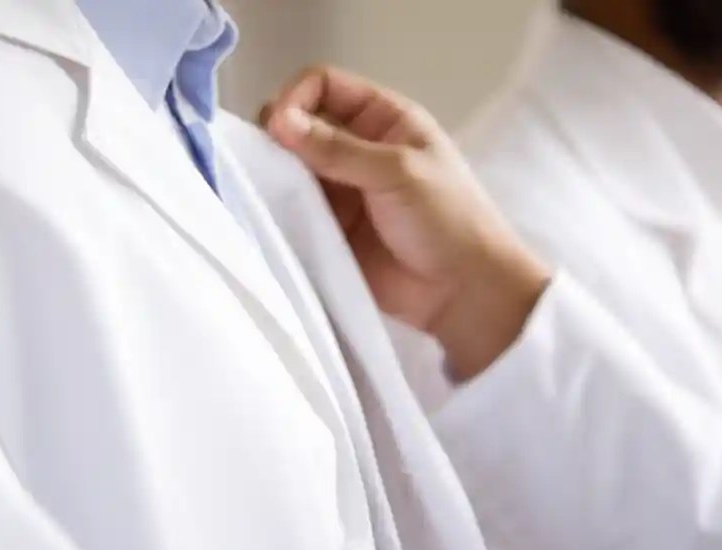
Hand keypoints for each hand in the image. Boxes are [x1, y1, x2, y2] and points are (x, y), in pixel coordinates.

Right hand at [262, 66, 550, 381]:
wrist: (463, 291)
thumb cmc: (446, 219)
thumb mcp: (398, 172)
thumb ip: (338, 149)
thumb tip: (277, 120)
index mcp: (382, 119)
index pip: (324, 85)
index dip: (296, 98)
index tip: (277, 128)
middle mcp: (356, 147)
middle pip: (298, 125)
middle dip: (276, 137)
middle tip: (262, 164)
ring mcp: (340, 190)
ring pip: (288, 169)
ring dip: (270, 176)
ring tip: (258, 192)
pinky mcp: (327, 229)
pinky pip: (290, 211)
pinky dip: (274, 211)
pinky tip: (263, 217)